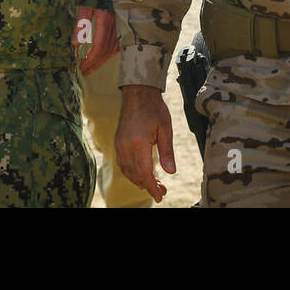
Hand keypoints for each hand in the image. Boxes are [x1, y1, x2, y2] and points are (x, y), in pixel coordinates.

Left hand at [76, 6, 118, 76]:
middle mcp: (117, 23)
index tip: (82, 67)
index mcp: (106, 19)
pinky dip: (112, 51)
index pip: (99, 46)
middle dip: (95, 63)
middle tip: (84, 71)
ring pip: (115, 48)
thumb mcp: (85, 2)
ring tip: (92, 67)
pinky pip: (120, 41)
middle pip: (107, 50)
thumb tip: (75, 44)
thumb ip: (81, 22)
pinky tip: (105, 55)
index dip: (91, 59)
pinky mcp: (125, 21)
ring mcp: (123, 22)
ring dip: (103, 59)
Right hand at [115, 84, 175, 202]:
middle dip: (148, 186)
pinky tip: (141, 173)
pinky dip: (131, 172)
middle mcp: (126, 146)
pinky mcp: (118, 142)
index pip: (144, 173)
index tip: (160, 196)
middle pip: (135, 174)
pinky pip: (122, 163)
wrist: (138, 92)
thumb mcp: (165, 128)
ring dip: (139, 180)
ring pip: (127, 171)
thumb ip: (167, 151)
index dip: (152, 187)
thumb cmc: (154, 108)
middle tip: (162, 191)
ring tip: (154, 183)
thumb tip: (171, 172)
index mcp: (138, 143)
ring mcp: (120, 144)